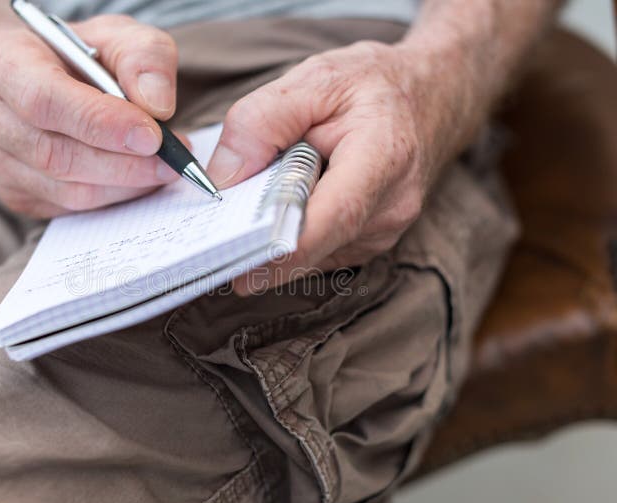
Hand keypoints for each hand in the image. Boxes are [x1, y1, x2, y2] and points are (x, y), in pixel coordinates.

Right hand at [0, 15, 182, 217]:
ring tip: (162, 168)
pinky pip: (68, 209)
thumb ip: (144, 58)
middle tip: (171, 161)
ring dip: (123, 185)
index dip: (100, 123)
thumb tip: (156, 105)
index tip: (152, 136)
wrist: (50, 79)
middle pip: (54, 154)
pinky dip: (111, 199)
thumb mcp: (119, 37)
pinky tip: (136, 180)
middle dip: (122, 163)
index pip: (44, 100)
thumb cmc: (83, 56)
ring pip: (65, 190)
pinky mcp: (13, 194)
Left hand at [208, 42, 455, 293]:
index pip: (332, 218)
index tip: (240, 273)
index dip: (285, 252)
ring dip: (278, 232)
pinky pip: (318, 248)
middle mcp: (390, 207)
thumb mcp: (316, 78)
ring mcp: (384, 232)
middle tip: (220, 226)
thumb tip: (223, 179)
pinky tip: (290, 198)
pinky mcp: (369, 241)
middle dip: (263, 240)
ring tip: (269, 187)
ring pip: (311, 251)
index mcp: (382, 160)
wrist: (433, 95)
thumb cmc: (375, 85)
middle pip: (313, 244)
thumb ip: (262, 121)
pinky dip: (294, 231)